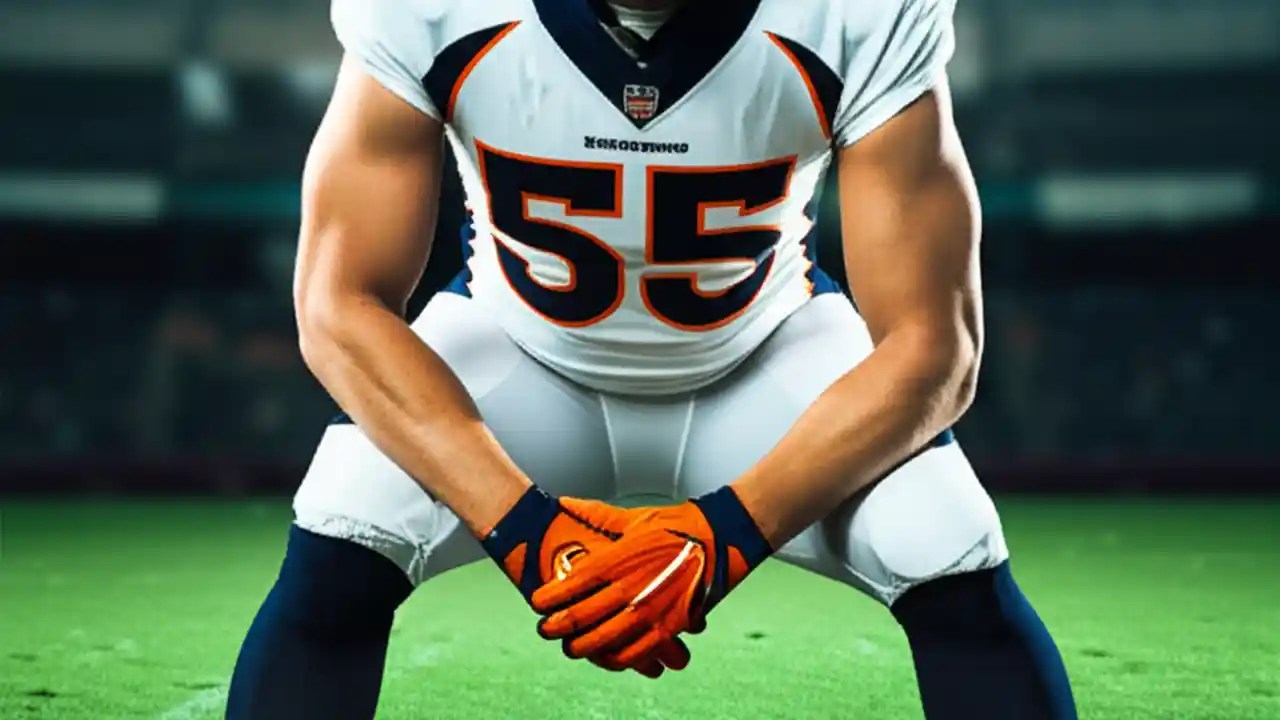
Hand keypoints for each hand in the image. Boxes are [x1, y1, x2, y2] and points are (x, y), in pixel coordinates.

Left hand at [479, 487, 690, 677]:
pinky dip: (616, 658)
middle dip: (557, 627)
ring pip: (603, 640)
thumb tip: (564, 502)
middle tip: (545, 630)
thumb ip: (595, 514)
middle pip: (580, 617)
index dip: (549, 598)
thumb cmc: (676, 525)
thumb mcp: (634, 517)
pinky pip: (635, 652)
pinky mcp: (669, 626)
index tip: (537, 603)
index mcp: (618, 560)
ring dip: (582, 647)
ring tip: (570, 648)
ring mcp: (649, 610)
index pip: (572, 584)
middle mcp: (629, 588)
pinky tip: (606, 657)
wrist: (722, 537)